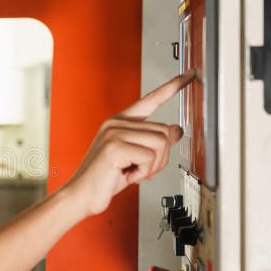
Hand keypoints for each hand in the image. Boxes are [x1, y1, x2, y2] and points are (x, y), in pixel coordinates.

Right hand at [62, 70, 195, 216]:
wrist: (82, 195)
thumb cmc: (105, 179)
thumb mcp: (135, 159)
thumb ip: (154, 142)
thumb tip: (176, 129)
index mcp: (120, 123)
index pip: (150, 100)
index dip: (171, 87)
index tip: (188, 75)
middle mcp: (116, 123)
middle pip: (164, 131)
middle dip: (161, 157)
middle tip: (143, 169)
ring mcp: (114, 133)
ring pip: (160, 144)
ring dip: (153, 166)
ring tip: (134, 172)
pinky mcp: (114, 146)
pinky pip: (149, 157)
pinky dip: (143, 172)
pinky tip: (128, 176)